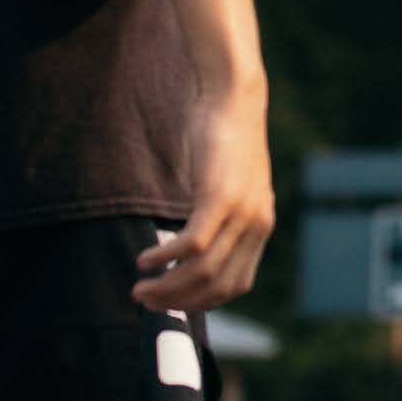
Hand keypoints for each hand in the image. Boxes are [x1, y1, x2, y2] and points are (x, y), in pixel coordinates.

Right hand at [133, 75, 272, 313]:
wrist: (235, 98)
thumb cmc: (225, 140)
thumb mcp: (231, 184)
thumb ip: (223, 215)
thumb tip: (195, 242)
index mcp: (261, 226)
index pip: (235, 286)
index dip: (202, 301)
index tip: (173, 302)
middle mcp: (256, 225)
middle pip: (218, 285)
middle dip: (179, 301)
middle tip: (147, 302)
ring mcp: (240, 212)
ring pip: (202, 270)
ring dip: (168, 287)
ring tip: (140, 288)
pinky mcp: (219, 196)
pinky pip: (191, 243)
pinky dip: (165, 257)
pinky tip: (146, 259)